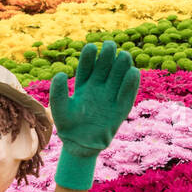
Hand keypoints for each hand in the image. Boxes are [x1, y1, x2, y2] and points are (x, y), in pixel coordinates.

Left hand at [49, 40, 138, 158]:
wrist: (80, 145)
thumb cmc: (68, 127)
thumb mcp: (59, 110)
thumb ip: (58, 93)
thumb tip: (60, 74)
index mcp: (83, 85)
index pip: (87, 66)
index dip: (89, 56)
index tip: (91, 47)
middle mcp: (98, 87)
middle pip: (105, 66)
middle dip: (108, 55)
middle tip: (110, 46)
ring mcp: (110, 96)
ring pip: (118, 76)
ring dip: (122, 65)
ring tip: (123, 55)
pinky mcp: (121, 108)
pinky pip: (128, 93)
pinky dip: (131, 83)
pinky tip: (133, 72)